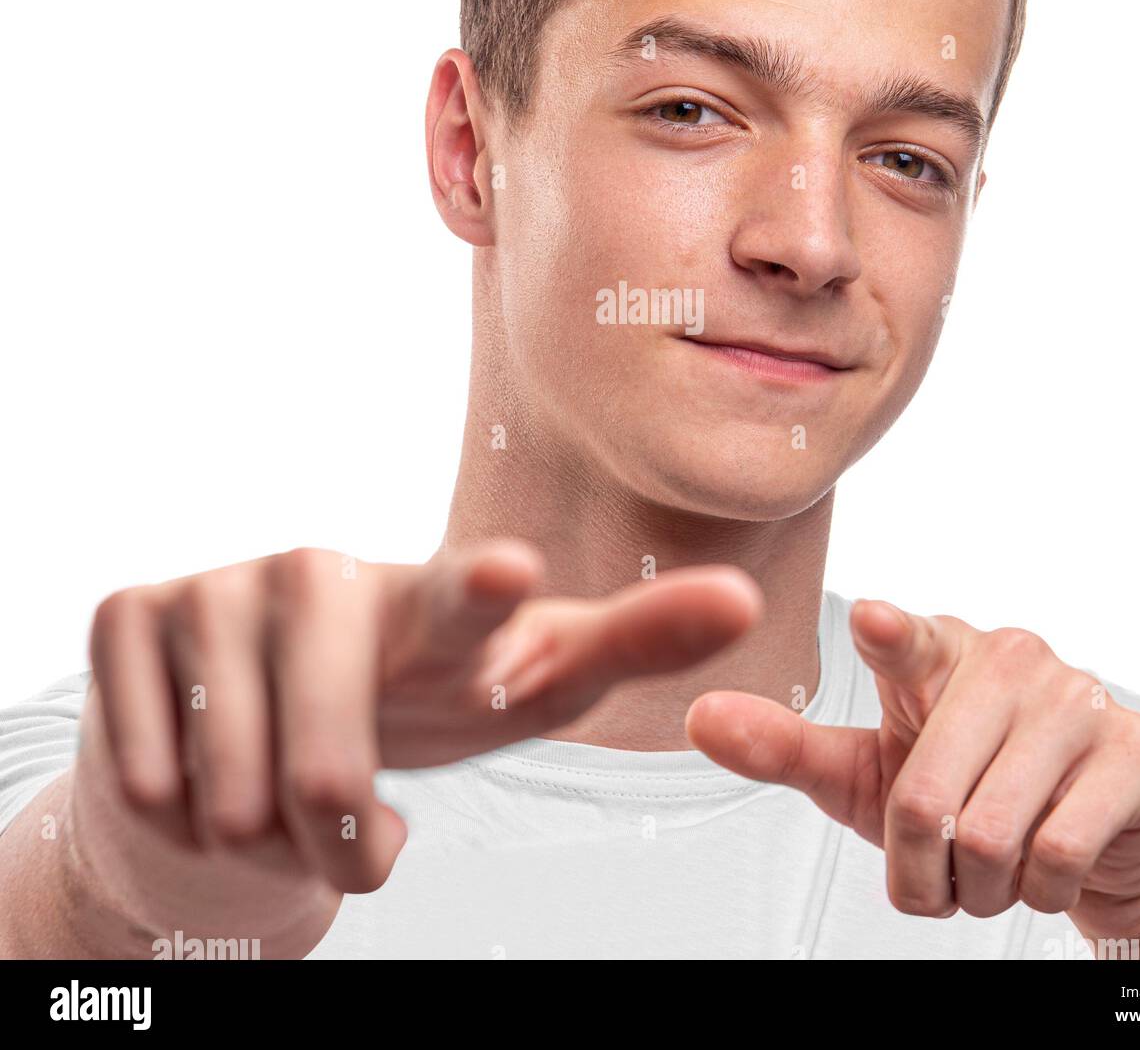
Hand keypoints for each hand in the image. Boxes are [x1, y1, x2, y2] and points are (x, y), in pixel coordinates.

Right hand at [84, 542, 760, 911]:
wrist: (277, 721)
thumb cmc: (428, 695)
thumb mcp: (527, 680)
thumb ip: (632, 640)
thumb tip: (741, 598)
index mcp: (429, 598)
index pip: (461, 600)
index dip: (482, 597)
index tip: (511, 580)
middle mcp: (320, 572)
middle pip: (325, 771)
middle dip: (337, 834)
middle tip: (349, 814)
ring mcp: (218, 584)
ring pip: (231, 790)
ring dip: (260, 830)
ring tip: (277, 784)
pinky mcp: (131, 610)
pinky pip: (144, 769)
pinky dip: (178, 804)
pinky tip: (197, 757)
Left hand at [687, 601, 1139, 951]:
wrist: (1097, 841)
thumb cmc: (967, 791)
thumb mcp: (868, 773)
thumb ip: (786, 746)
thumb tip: (699, 719)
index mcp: (938, 651)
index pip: (907, 641)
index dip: (891, 636)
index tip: (875, 622)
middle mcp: (1011, 659)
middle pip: (927, 795)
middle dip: (920, 867)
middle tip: (938, 873)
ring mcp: (1081, 700)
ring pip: (992, 834)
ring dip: (978, 888)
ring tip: (990, 870)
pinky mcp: (1138, 752)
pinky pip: (1060, 853)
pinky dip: (1039, 891)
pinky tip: (1046, 869)